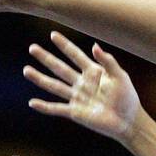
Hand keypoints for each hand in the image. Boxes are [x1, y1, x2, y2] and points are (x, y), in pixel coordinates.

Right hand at [23, 32, 139, 139]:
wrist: (129, 121)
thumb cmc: (127, 97)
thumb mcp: (121, 77)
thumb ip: (108, 62)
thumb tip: (94, 45)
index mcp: (93, 72)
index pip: (76, 56)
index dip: (65, 46)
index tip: (53, 35)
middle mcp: (82, 83)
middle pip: (60, 68)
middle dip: (46, 58)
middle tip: (32, 48)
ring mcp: (77, 98)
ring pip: (54, 86)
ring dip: (40, 78)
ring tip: (26, 70)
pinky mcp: (76, 113)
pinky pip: (57, 109)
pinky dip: (45, 107)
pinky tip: (32, 103)